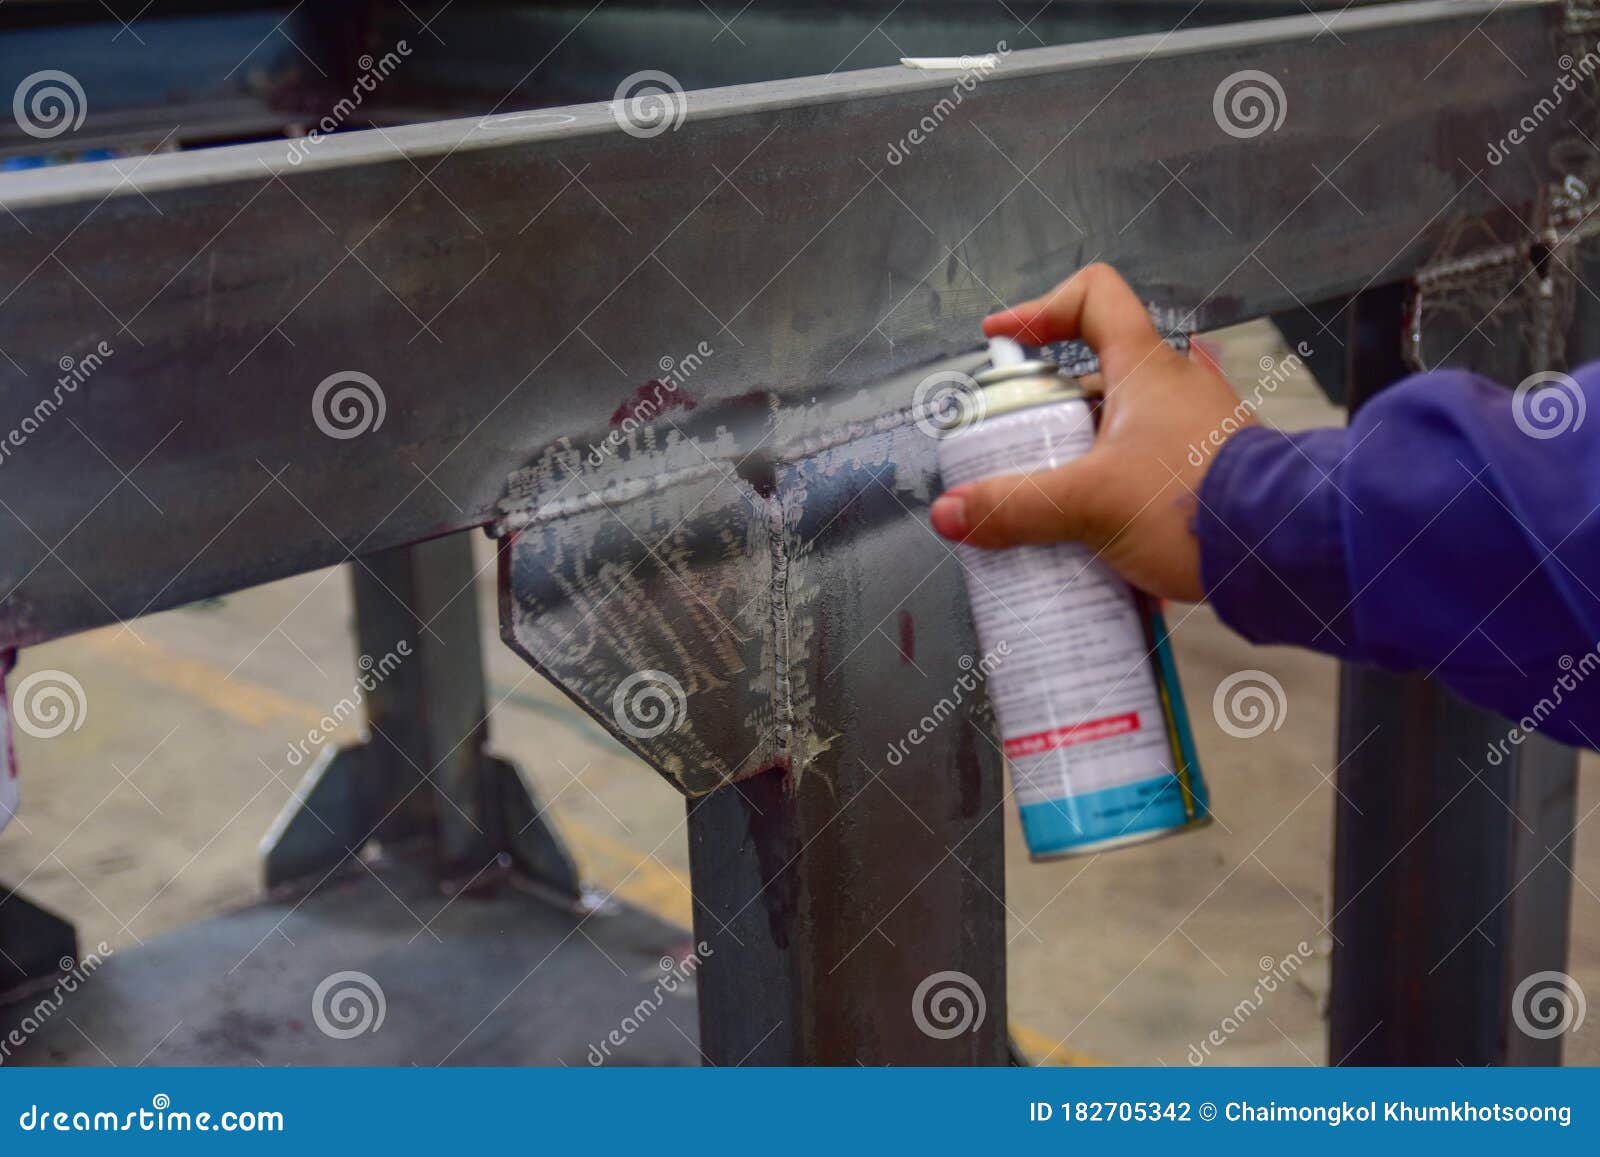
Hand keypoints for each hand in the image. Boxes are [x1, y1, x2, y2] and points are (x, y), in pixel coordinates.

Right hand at [928, 263, 1252, 602]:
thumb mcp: (1089, 504)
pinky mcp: (1209, 472)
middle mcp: (1174, 387)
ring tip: (1049, 504)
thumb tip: (951, 513)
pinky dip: (1115, 492)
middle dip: (1049, 412)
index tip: (1004, 341)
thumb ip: (1016, 507)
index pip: (1092, 296)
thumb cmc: (1195, 504)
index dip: (1040, 309)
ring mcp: (1196, 429)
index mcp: (1145, 366)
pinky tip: (1094, 537)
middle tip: (1017, 448)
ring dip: (1082, 457)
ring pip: (1121, 427)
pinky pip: (1148, 468)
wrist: (1285, 551)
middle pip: (1095, 374)